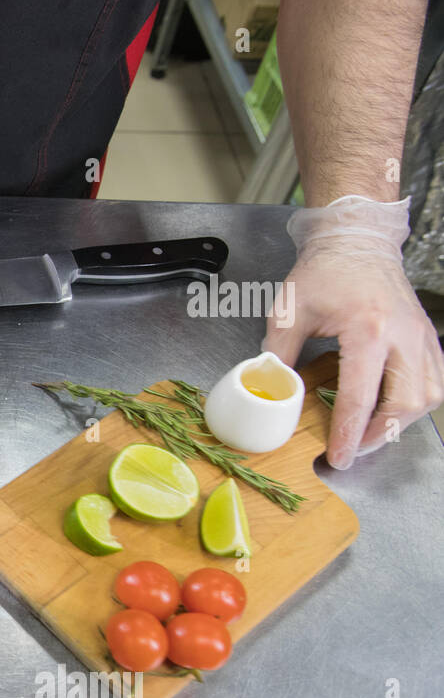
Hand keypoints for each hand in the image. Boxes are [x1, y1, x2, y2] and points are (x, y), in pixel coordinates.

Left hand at [263, 197, 443, 468]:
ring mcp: (421, 336)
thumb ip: (278, 353)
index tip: (338, 457)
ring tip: (369, 437)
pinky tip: (390, 413)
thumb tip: (270, 388)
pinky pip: (432, 380)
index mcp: (368, 329)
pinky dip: (413, 403)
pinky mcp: (427, 337)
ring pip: (427, 395)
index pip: (361, 396)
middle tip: (353, 451)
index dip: (348, 433)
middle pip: (406, 402)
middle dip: (380, 435)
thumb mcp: (289, 312)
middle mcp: (403, 335)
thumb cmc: (323, 272)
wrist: (357, 241)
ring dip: (400, 423)